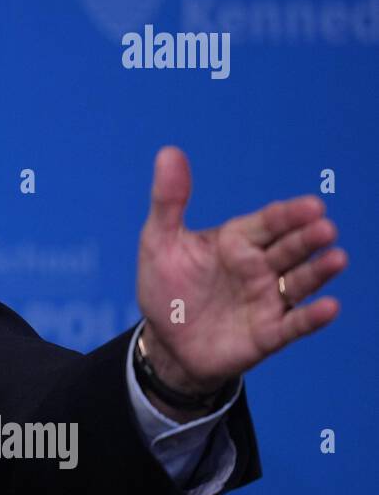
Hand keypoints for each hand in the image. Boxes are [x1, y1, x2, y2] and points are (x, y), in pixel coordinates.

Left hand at [135, 146, 346, 396]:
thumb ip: (168, 200)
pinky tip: (329, 307)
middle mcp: (259, 266)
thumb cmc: (165, 287)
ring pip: (299, 282)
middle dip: (307, 238)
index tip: (312, 205)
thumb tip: (168, 151)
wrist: (164, 343)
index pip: (269, 222)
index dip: (289, 214)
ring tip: (337, 258)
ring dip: (318, 271)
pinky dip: (311, 317)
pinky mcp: (268, 334)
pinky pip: (294, 324)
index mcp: (237, 240)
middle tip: (324, 227)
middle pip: (289, 248)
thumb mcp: (158, 242)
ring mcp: (267, 300)